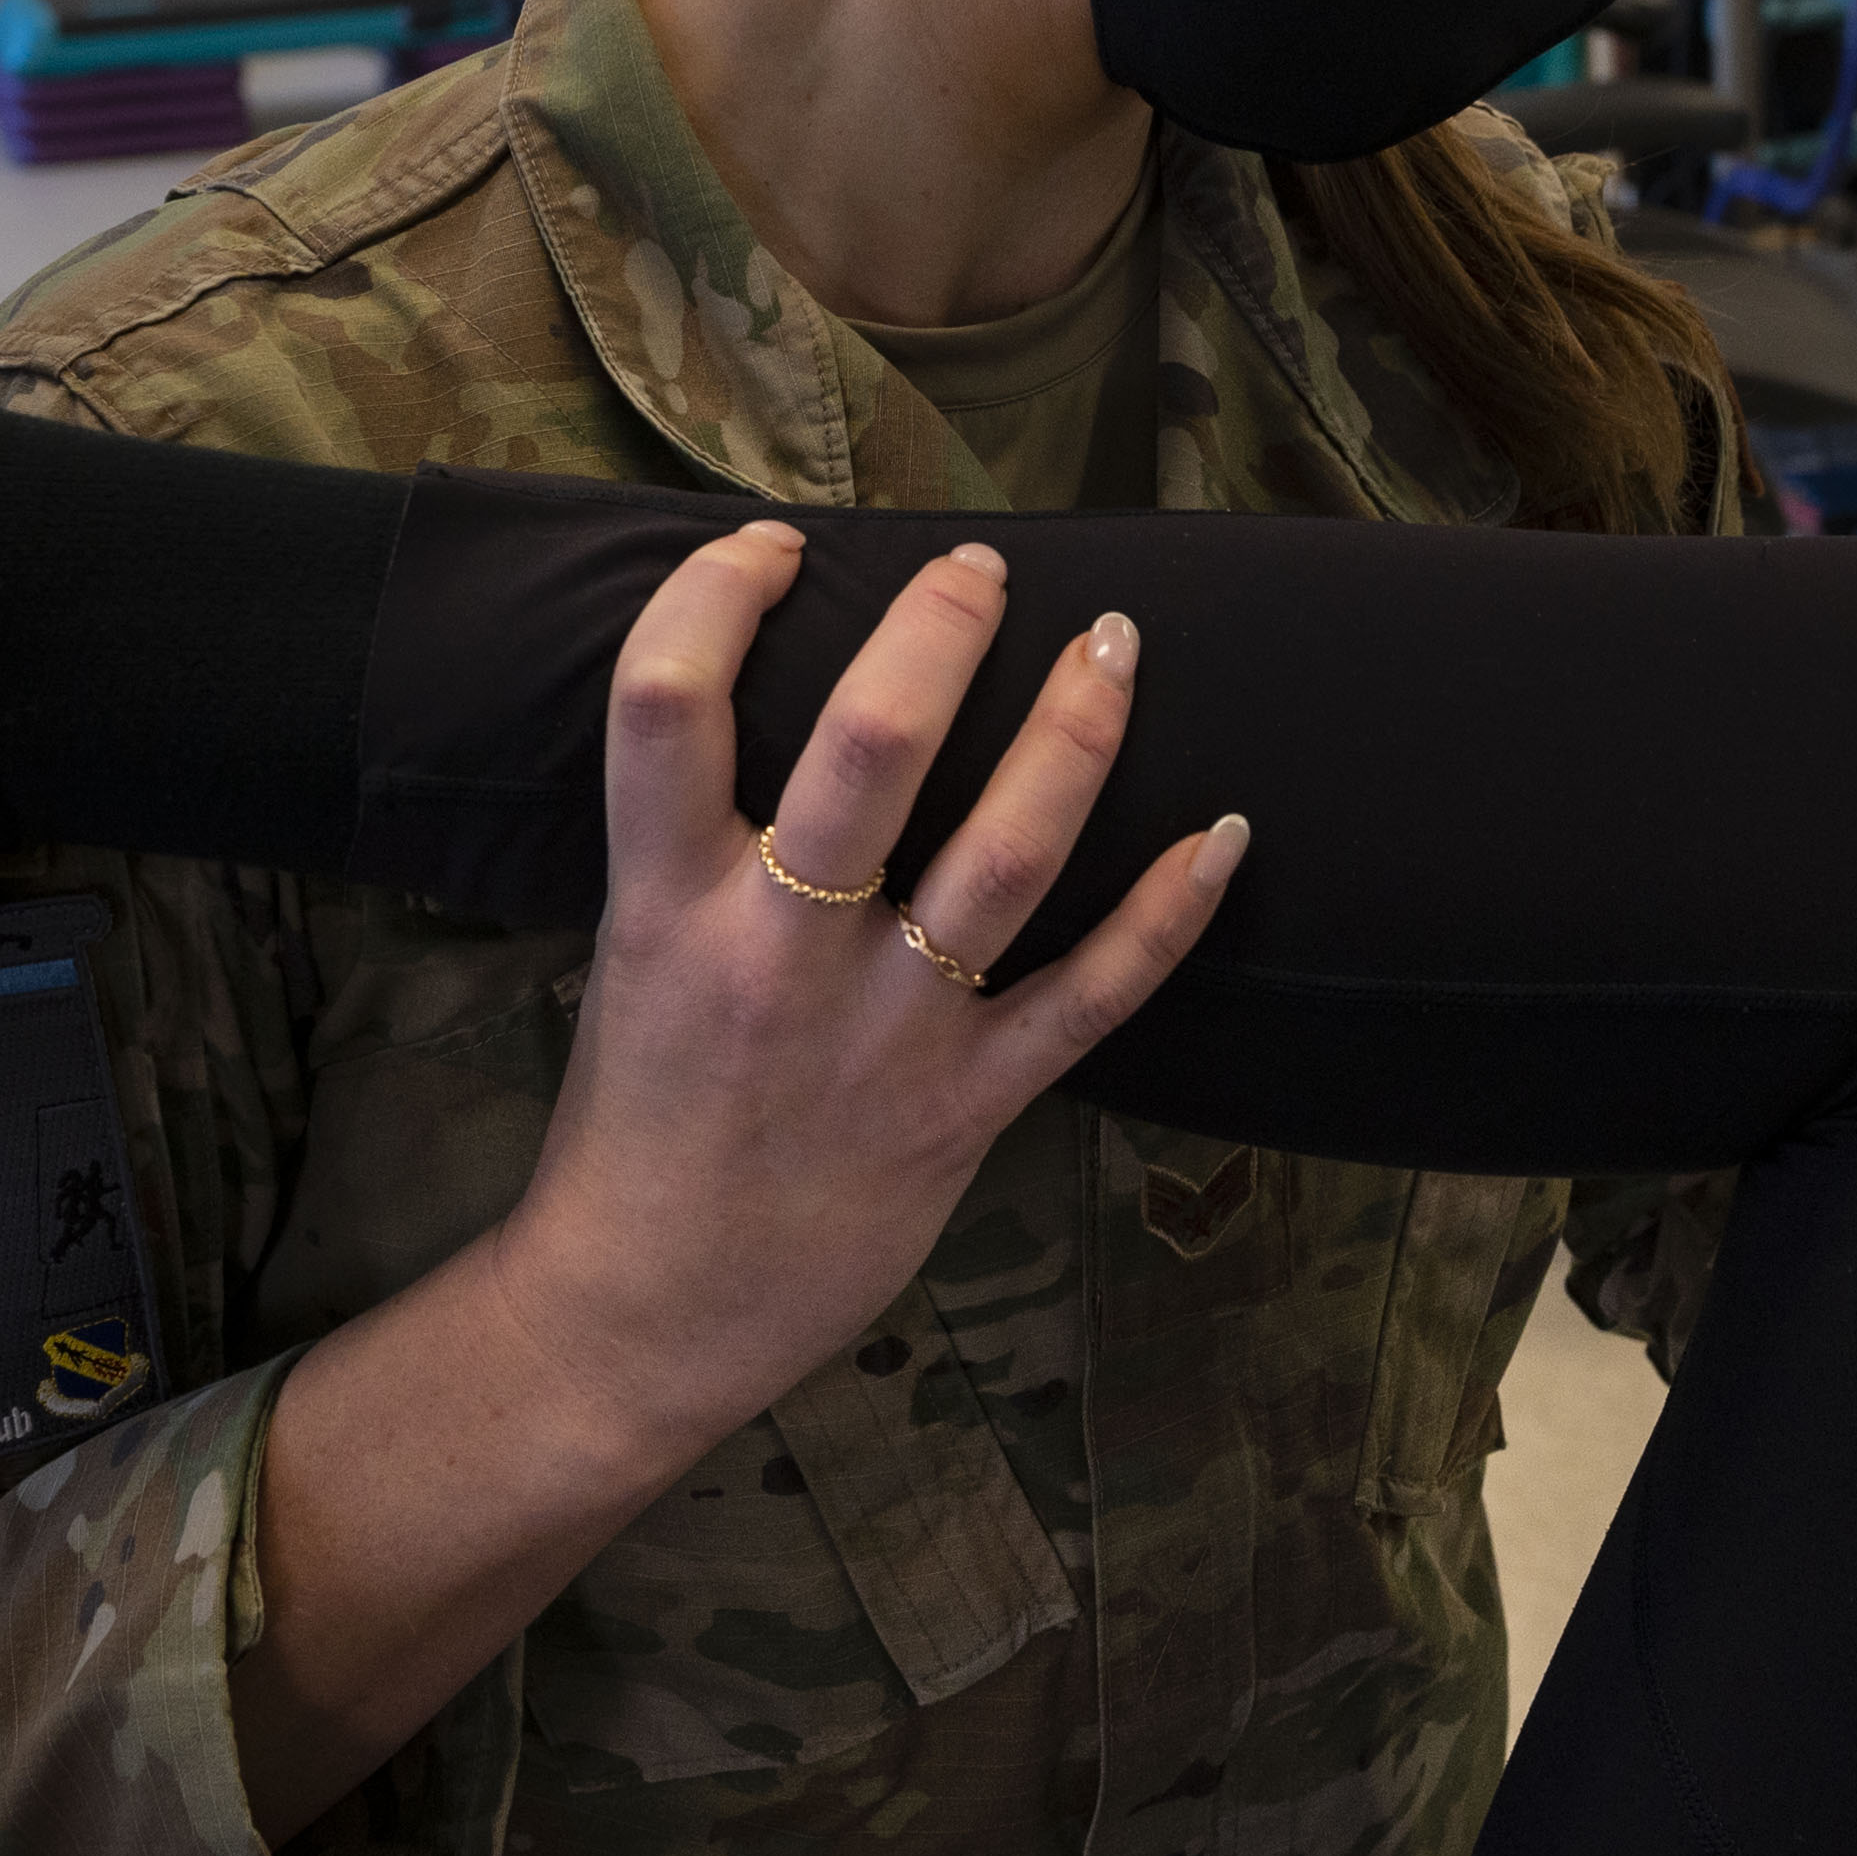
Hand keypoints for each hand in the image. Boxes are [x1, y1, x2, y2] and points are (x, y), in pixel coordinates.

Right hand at [479, 525, 1243, 1475]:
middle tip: (983, 568)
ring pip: (1007, 848)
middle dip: (941, 630)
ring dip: (1076, 730)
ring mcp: (884, 1027)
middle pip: (871, 745)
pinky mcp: (965, 1102)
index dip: (715, 593)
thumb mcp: (630, 954)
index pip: (664, 701)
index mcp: (664, 902)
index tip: (771, 546)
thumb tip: (771, 705)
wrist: (645, 1309)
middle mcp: (777, 950)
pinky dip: (1170, 911)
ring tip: (1112, 644)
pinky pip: (1093, 992)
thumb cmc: (637, 1123)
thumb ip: (691, 843)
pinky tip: (1226, 835)